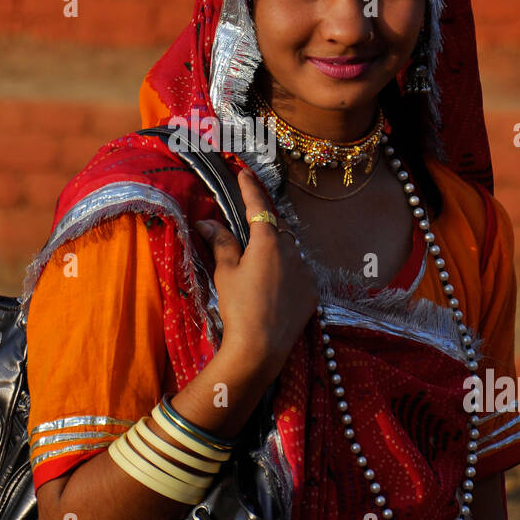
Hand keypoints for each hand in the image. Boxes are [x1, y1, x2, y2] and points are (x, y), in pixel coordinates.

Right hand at [192, 167, 319, 381]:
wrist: (261, 347)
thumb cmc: (238, 306)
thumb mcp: (225, 272)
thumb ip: (220, 243)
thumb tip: (206, 222)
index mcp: (267, 240)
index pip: (258, 206)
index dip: (250, 187)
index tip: (244, 172)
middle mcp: (291, 249)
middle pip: (277, 228)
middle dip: (264, 225)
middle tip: (249, 231)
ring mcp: (305, 270)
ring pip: (291, 250)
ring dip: (278, 250)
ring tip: (261, 266)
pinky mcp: (313, 291)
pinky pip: (300, 272)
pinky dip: (288, 273)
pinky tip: (275, 288)